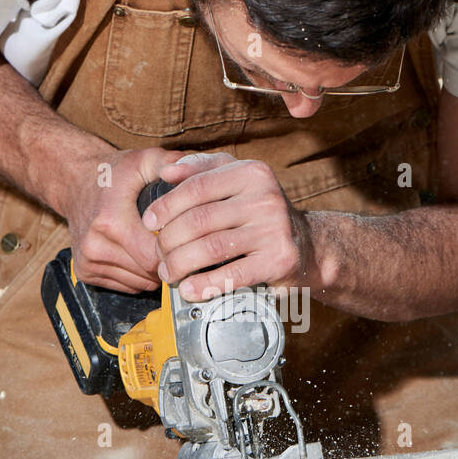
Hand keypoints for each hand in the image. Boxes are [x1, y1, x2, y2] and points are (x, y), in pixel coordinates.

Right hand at [62, 144, 185, 292]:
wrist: (73, 182)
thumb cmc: (112, 174)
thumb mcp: (142, 160)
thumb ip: (170, 164)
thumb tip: (194, 172)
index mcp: (111, 222)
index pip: (154, 258)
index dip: (174, 251)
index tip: (183, 239)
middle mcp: (95, 245)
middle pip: (148, 273)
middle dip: (167, 263)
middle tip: (176, 245)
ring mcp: (88, 261)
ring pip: (139, 283)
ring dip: (153, 271)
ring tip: (155, 248)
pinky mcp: (84, 272)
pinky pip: (125, 286)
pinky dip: (137, 275)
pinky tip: (138, 254)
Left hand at [141, 152, 314, 299]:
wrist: (308, 245)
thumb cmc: (261, 213)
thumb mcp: (237, 180)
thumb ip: (202, 169)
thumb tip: (167, 172)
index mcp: (251, 172)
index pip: (196, 187)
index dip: (166, 206)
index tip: (150, 223)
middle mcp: (265, 197)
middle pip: (198, 220)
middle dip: (169, 241)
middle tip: (160, 254)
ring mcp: (274, 229)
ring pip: (210, 248)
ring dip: (180, 264)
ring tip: (169, 272)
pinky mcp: (279, 260)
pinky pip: (231, 275)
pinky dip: (204, 284)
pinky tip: (189, 289)